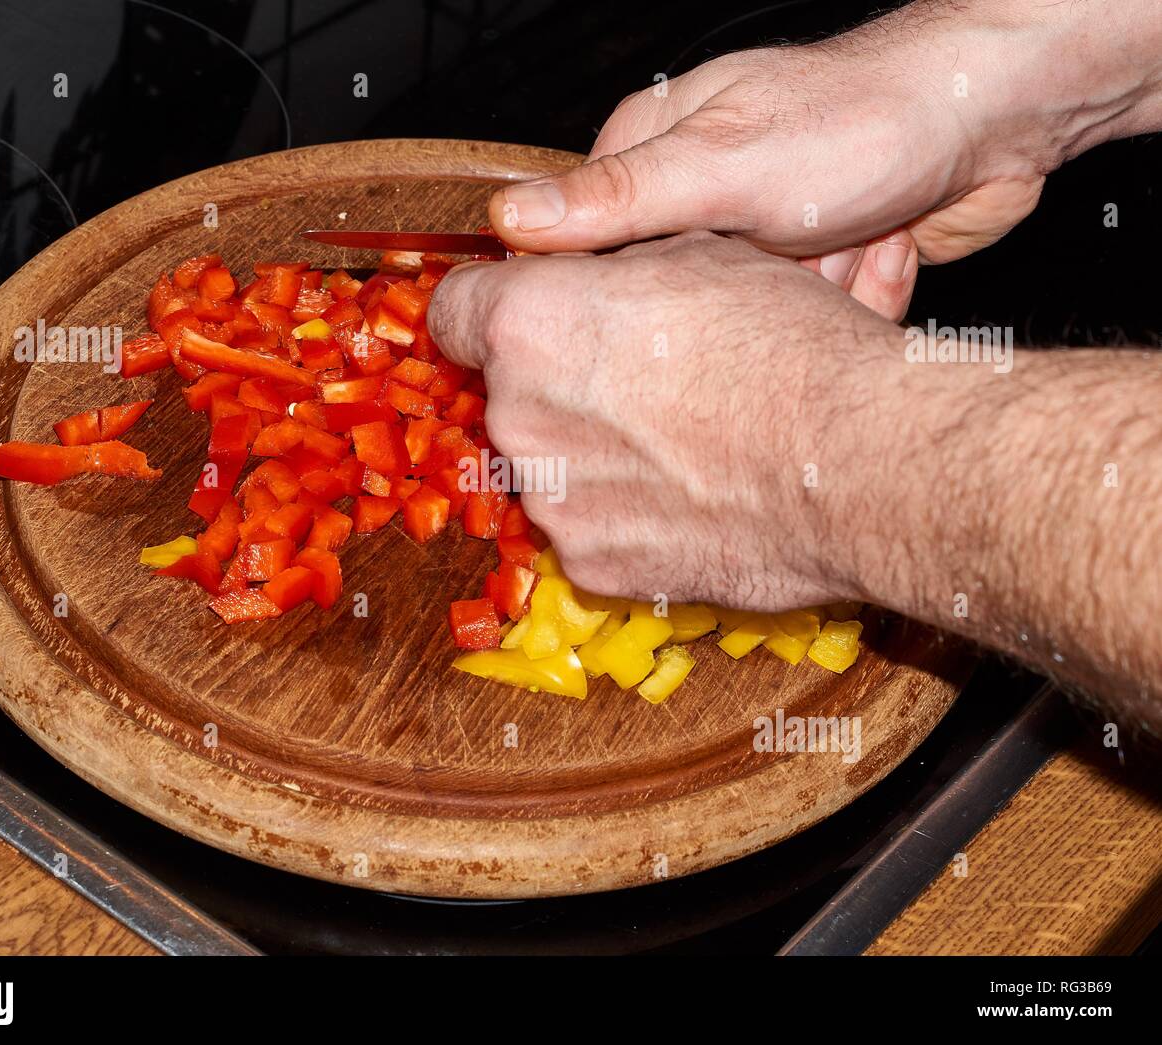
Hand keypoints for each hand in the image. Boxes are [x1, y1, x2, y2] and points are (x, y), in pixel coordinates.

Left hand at [429, 231, 902, 610]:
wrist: (858, 465)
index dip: (494, 308)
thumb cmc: (789, 349)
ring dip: (593, 452)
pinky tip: (692, 497)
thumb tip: (598, 272)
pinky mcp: (591, 566)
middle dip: (560, 383)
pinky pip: (590, 528)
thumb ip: (617, 265)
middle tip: (642, 380)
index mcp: (529, 324)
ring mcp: (552, 501)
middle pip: (509, 392)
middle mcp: (519, 416)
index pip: (453, 311)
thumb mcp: (702, 253)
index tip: (529, 315)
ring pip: (549, 464)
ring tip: (683, 444)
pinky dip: (627, 515)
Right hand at [486, 1, 1161, 316]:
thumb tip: (510, 222)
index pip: (585, 256)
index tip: (646, 325)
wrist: (995, 120)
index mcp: (649, 156)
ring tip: (845, 245)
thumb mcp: (722, 163)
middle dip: (735, 306)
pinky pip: (806, 324)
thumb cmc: (862, 118)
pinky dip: (850, 302)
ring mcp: (756, 234)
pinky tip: (877, 252)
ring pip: (746, 323)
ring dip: (805, 303)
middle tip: (783, 272)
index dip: (610, 303)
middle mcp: (697, 197)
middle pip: (672, 303)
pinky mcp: (810, 268)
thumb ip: (616, 200)